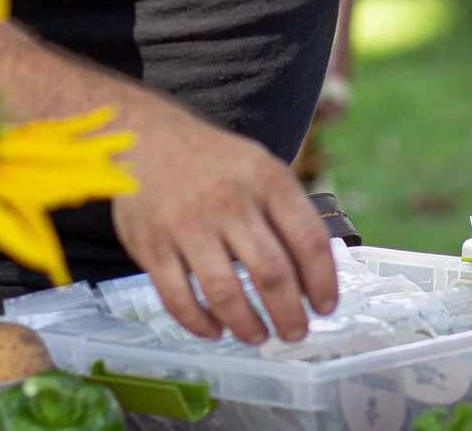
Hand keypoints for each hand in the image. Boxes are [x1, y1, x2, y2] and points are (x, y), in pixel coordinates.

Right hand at [111, 98, 340, 343]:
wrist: (145, 136)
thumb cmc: (214, 162)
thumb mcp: (259, 167)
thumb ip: (286, 213)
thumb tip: (312, 276)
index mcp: (266, 179)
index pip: (308, 239)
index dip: (322, 281)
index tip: (325, 307)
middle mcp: (230, 201)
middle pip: (272, 273)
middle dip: (290, 314)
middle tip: (295, 333)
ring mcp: (188, 224)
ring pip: (226, 293)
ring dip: (248, 325)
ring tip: (259, 336)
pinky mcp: (152, 245)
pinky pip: (179, 298)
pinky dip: (199, 323)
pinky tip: (215, 329)